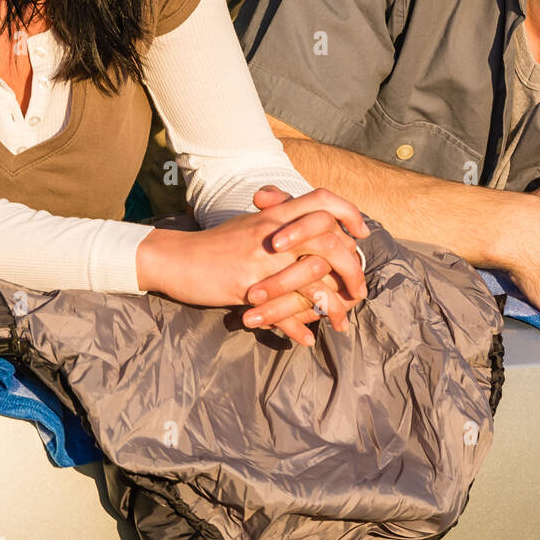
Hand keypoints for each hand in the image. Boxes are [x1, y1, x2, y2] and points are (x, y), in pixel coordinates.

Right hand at [135, 186, 366, 344]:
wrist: (178, 258)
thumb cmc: (218, 244)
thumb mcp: (253, 225)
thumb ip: (284, 225)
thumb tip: (318, 238)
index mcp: (277, 215)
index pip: (323, 200)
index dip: (349, 212)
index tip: (362, 233)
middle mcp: (275, 233)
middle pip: (330, 242)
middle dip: (352, 269)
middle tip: (358, 291)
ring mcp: (263, 260)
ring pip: (313, 280)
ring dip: (331, 306)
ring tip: (339, 323)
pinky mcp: (249, 286)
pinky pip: (283, 310)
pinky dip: (297, 328)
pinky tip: (305, 339)